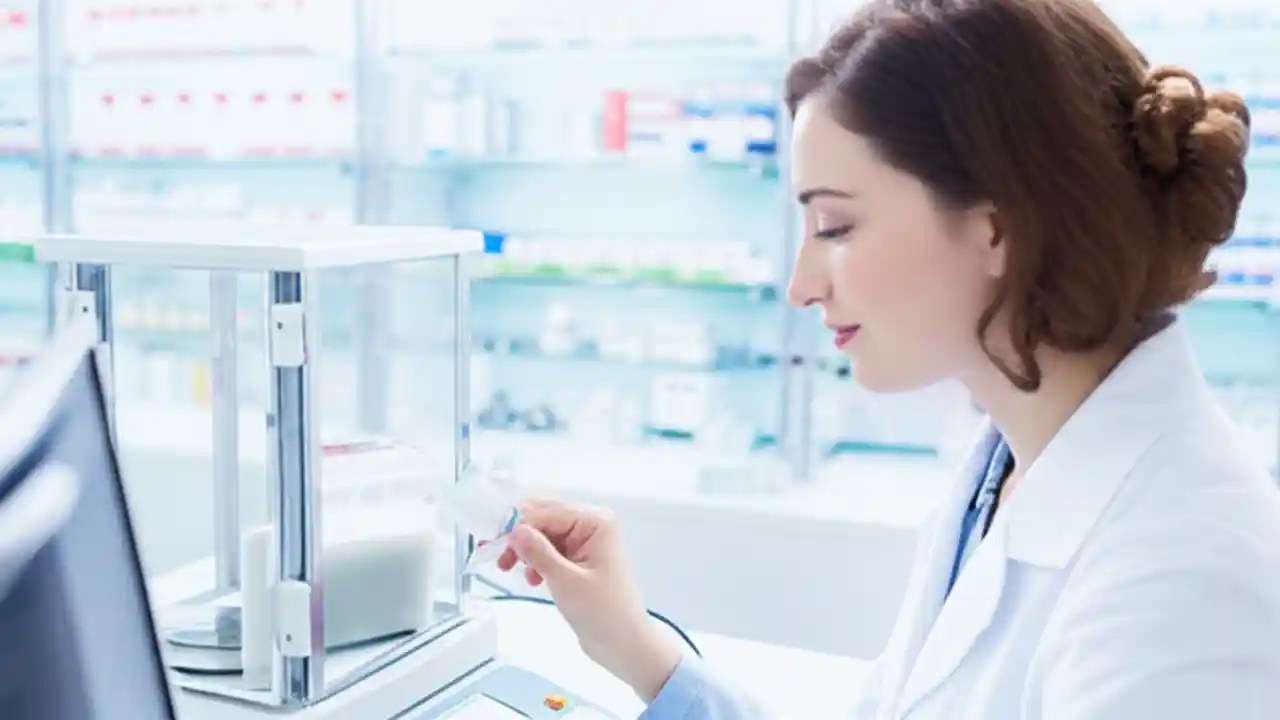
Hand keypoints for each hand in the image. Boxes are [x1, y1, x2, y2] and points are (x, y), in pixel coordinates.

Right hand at [496, 499, 681, 701]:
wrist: (624, 644)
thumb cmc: (602, 612)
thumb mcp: (566, 581)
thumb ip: (539, 552)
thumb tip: (514, 530)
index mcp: (595, 521)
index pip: (547, 512)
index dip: (518, 526)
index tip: (492, 546)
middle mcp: (592, 524)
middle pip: (544, 519)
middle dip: (520, 538)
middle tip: (499, 560)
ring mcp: (587, 541)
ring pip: (544, 535)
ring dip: (527, 551)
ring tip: (513, 572)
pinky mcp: (581, 558)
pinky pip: (551, 550)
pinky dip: (538, 561)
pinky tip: (533, 579)